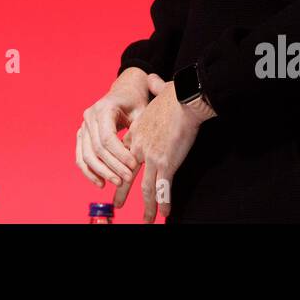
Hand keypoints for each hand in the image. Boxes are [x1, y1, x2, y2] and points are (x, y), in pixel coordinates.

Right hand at [75, 67, 154, 189]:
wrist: (125, 89)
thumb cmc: (136, 101)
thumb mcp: (142, 110)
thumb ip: (140, 130)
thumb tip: (145, 154)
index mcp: (104, 108)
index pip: (107, 138)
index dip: (120, 155)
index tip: (134, 166)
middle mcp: (89, 116)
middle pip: (97, 148)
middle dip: (112, 166)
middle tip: (126, 179)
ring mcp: (83, 125)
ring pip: (86, 155)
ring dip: (101, 172)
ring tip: (116, 183)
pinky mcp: (82, 134)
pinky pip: (81, 156)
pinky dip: (89, 171)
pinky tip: (100, 183)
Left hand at [116, 75, 209, 222]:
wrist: (183, 98)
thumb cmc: (175, 93)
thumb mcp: (157, 91)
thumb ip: (155, 88)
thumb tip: (156, 80)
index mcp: (136, 132)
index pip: (124, 155)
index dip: (120, 168)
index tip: (117, 177)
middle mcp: (139, 147)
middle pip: (128, 175)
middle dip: (123, 191)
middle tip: (117, 203)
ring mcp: (151, 156)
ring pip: (145, 187)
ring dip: (147, 206)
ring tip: (147, 219)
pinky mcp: (166, 163)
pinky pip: (162, 188)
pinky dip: (163, 202)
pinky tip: (165, 213)